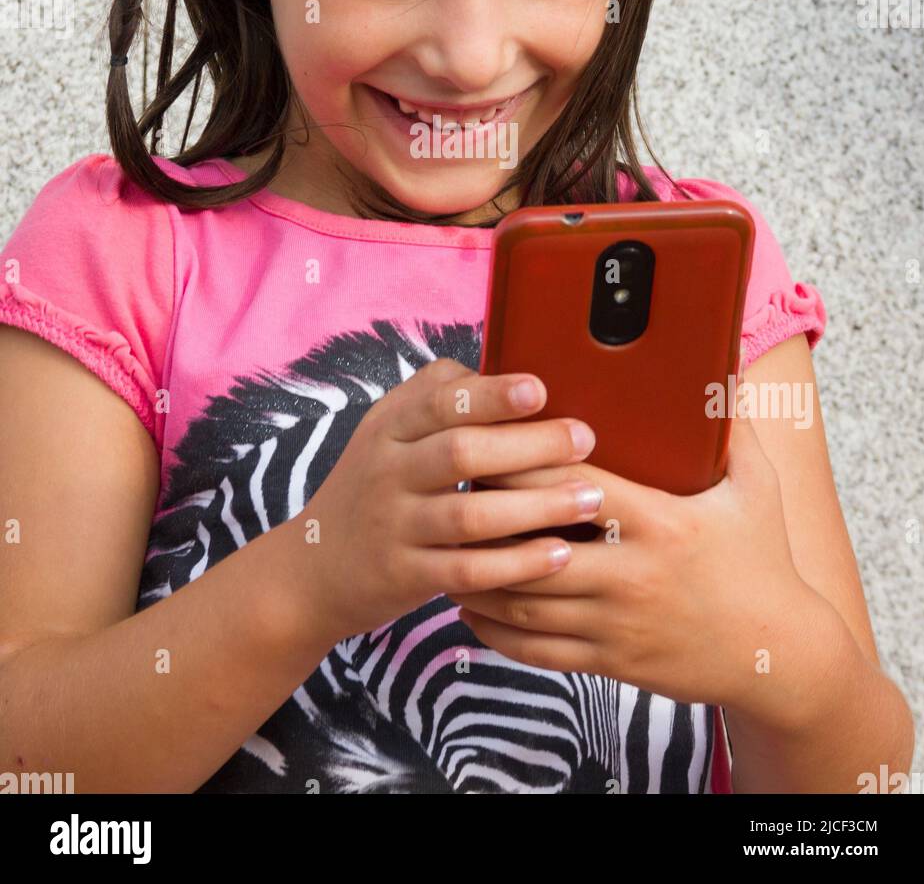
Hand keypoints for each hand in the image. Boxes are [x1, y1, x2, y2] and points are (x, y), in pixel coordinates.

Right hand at [298, 360, 601, 643]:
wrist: (312, 568)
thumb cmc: (371, 488)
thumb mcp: (384, 431)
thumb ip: (433, 396)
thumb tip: (495, 370)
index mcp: (388, 428)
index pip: (440, 402)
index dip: (491, 395)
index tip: (540, 390)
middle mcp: (388, 473)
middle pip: (462, 452)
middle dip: (529, 445)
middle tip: (585, 439)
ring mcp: (395, 527)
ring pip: (470, 515)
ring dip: (536, 506)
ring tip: (590, 497)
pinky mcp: (406, 576)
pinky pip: (467, 571)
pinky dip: (516, 564)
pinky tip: (558, 555)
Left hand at [450, 403, 817, 714]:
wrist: (779, 655)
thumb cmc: (764, 560)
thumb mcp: (758, 488)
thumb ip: (736, 428)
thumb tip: (729, 367)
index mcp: (658, 520)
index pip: (571, 483)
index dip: (524, 462)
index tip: (492, 441)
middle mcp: (630, 572)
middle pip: (532, 541)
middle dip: (487, 518)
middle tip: (454, 491)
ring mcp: (616, 622)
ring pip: (523, 599)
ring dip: (478, 573)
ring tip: (447, 545)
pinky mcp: (610, 661)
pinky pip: (536, 648)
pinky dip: (495, 630)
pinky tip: (471, 607)